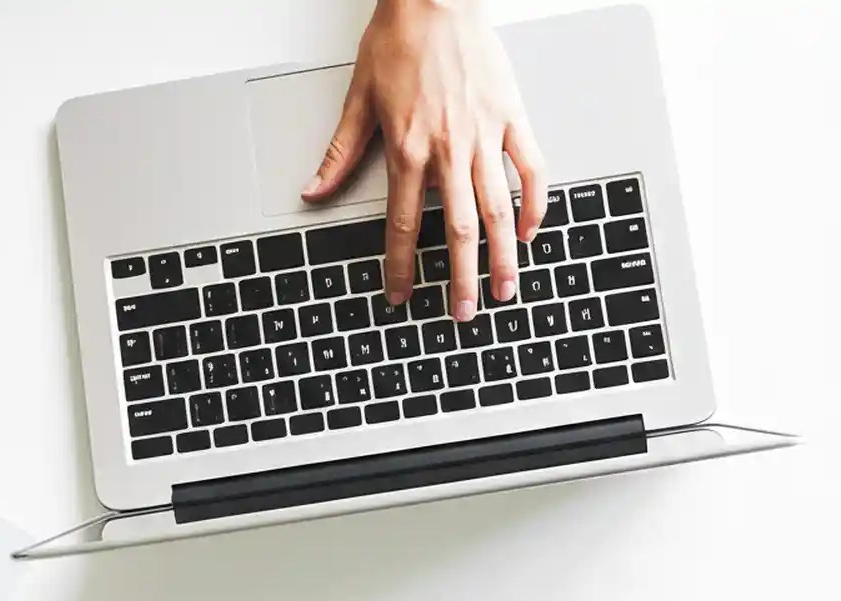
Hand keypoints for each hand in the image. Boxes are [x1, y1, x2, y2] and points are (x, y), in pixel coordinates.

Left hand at [301, 0, 546, 320]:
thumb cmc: (398, 41)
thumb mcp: (358, 99)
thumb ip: (340, 153)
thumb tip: (313, 191)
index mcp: (408, 148)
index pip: (404, 224)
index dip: (401, 266)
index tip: (401, 295)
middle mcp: (449, 149)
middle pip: (458, 229)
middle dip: (460, 278)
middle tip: (462, 313)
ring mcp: (485, 135)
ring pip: (498, 208)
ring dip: (502, 255)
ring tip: (504, 290)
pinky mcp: (512, 117)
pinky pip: (530, 168)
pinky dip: (532, 203)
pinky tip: (528, 231)